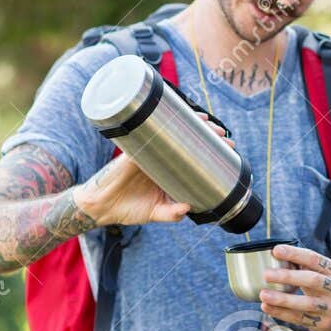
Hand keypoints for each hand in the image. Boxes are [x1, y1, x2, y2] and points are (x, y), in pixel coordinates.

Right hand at [76, 117, 233, 226]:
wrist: (102, 207)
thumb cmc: (128, 209)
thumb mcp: (155, 213)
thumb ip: (171, 214)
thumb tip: (188, 209)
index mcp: (168, 171)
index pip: (193, 156)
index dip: (210, 150)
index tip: (228, 149)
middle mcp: (161, 159)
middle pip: (187, 140)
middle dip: (207, 135)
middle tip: (224, 137)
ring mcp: (149, 152)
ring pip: (172, 132)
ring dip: (190, 124)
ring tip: (208, 123)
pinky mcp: (135, 151)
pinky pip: (149, 134)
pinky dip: (162, 124)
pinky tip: (176, 117)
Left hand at [259, 244, 330, 330]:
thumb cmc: (326, 289)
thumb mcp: (323, 275)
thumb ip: (304, 267)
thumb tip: (274, 256)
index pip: (313, 259)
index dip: (295, 254)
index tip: (276, 250)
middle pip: (312, 280)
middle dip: (288, 276)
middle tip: (266, 274)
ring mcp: (329, 307)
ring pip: (306, 303)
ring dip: (282, 299)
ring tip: (263, 294)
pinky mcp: (322, 323)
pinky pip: (299, 318)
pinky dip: (281, 313)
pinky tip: (267, 307)